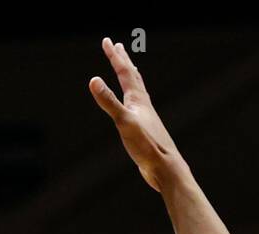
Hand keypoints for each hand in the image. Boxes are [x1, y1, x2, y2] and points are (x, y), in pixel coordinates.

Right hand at [89, 37, 181, 191]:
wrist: (165, 167)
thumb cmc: (146, 145)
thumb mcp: (123, 122)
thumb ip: (109, 101)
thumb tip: (93, 80)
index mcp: (138, 99)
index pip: (124, 71)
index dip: (114, 56)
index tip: (106, 41)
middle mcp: (144, 104)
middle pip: (133, 76)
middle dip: (123, 61)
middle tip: (117, 47)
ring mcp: (146, 116)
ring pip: (138, 91)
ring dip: (132, 78)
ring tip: (130, 70)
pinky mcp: (145, 129)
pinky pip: (138, 107)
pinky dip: (134, 99)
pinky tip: (135, 106)